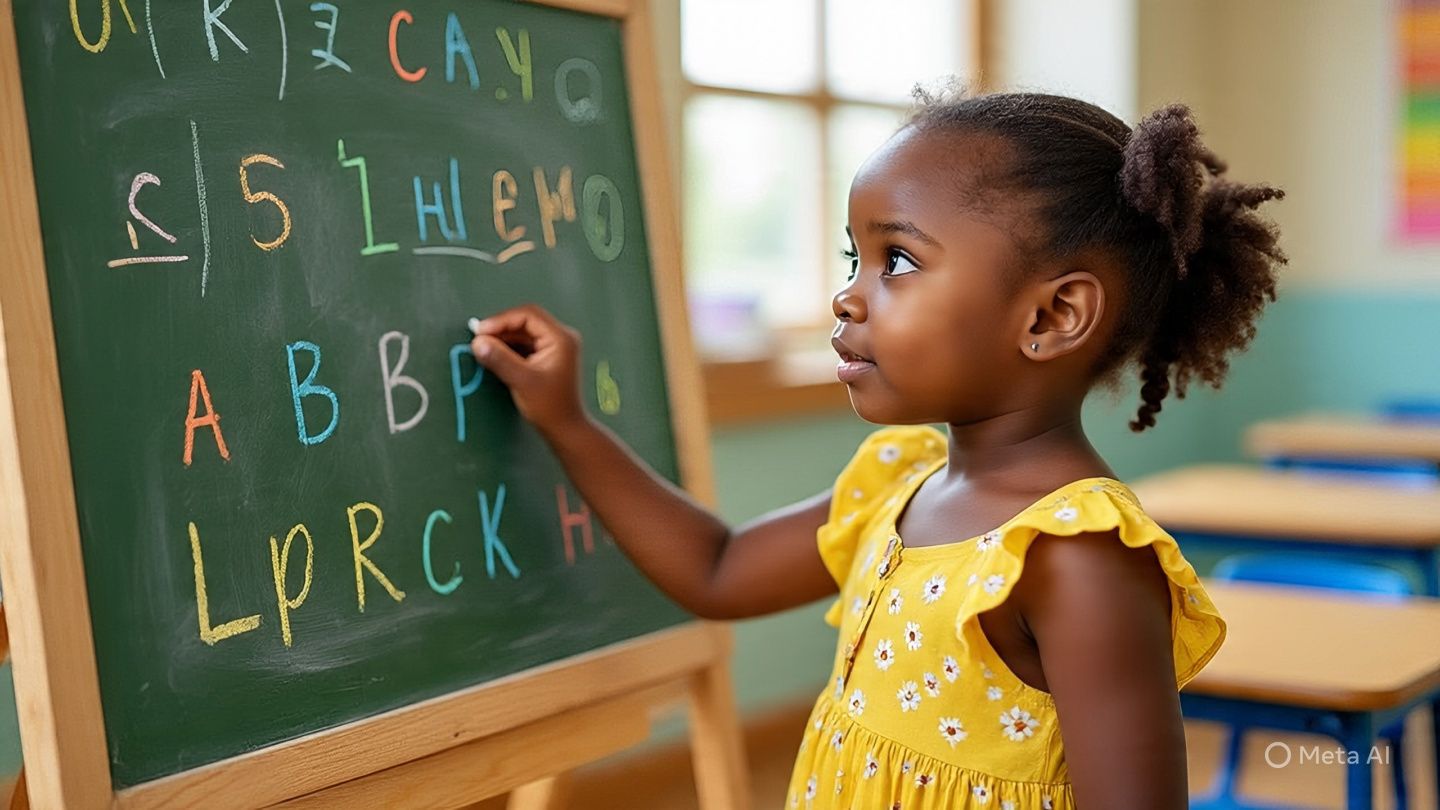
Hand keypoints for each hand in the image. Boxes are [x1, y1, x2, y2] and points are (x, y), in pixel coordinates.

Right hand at [468, 304, 586, 434]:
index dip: (501, 320)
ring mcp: (555, 346)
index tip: (480, 332)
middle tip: (478, 339)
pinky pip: (525, 344)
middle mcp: (561, 337)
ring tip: (483, 348)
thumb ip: (500, 359)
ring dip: (503, 338)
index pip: (528, 315)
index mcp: (561, 338)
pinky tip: (495, 355)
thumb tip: (477, 342)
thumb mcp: (521, 381)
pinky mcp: (547, 356)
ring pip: (524, 332)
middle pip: (526, 321)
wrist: (565, 429)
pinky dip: (509, 347)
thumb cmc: (549, 406)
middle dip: (501, 328)